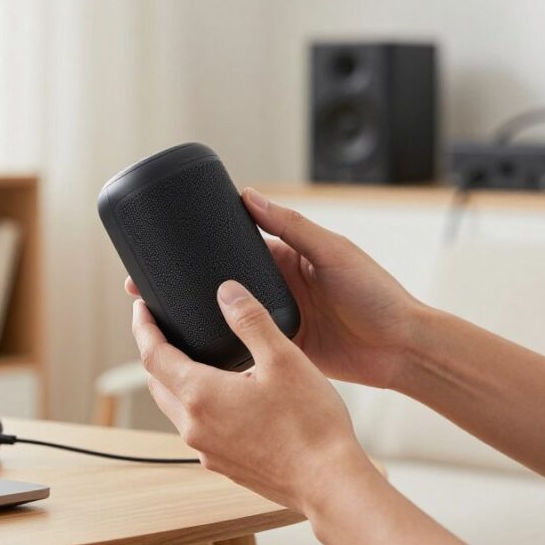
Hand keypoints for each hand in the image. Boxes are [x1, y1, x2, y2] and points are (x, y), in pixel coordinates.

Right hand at [125, 188, 424, 389]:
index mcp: (289, 256)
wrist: (401, 349)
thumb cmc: (376, 294)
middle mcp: (279, 285)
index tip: (167, 239)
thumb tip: (250, 196)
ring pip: (227, 313)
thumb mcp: (332, 251)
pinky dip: (218, 343)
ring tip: (156, 313)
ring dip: (195, 312)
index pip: (237, 242)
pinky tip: (191, 346)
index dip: (204, 242)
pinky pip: (244, 343)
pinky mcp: (283, 348)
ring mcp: (279, 318)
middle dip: (186, 280)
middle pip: (223, 279)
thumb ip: (292, 226)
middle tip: (143, 282)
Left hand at [130, 280, 373, 513]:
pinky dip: (197, 406)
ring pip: (175, 409)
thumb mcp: (283, 358)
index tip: (141, 309)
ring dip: (175, 382)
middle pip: (158, 383)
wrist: (329, 483)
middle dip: (156, 353)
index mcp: (201, 394)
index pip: (152, 355)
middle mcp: (194, 426)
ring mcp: (207, 451)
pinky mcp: (224, 465)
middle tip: (163, 329)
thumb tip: (226, 291)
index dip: (143, 327)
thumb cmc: (310, 424)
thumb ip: (250, 320)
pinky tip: (224, 397)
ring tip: (193, 358)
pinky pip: (197, 429)